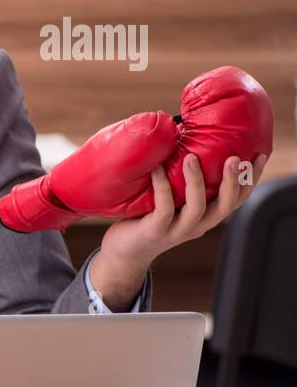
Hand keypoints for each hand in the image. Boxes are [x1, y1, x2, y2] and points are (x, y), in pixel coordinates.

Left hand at [90, 152, 267, 309]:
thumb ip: (184, 180)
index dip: (251, 179)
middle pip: (225, 205)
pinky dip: (162, 187)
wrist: (125, 250)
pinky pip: (164, 208)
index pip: (237, 198)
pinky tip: (158, 169)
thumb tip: (185, 136)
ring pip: (196, 208)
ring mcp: (178, 230)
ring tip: (191, 158)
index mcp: (207, 216)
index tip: (260, 155)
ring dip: (196, 182)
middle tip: (234, 158)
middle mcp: (198, 225)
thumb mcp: (174, 200)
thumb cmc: (149, 216)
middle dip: (232, 181)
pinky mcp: (156, 231)